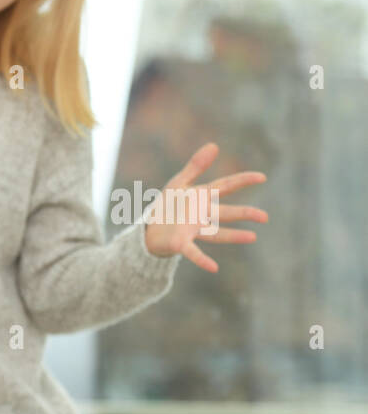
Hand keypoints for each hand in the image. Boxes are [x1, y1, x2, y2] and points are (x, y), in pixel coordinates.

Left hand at [142, 142, 268, 272]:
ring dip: (233, 236)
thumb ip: (195, 166)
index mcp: (202, 198)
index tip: (262, 177)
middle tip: (264, 217)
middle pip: (225, 213)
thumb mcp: (179, 183)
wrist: (148, 228)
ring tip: (253, 237)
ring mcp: (193, 230)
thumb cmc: (167, 206)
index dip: (242, 181)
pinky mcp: (181, 243)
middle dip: (244, 214)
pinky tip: (214, 268)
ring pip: (216, 233)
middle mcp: (201, 215)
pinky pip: (193, 253)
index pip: (225, 187)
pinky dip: (202, 260)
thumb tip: (214, 145)